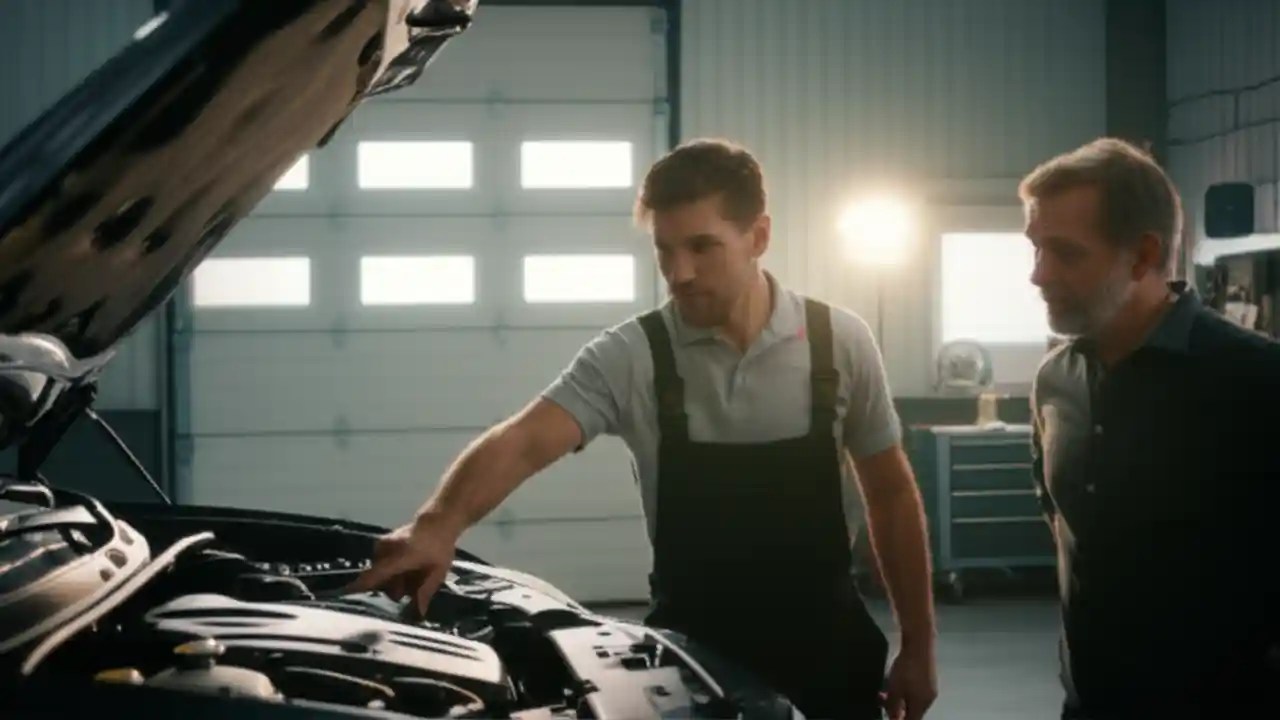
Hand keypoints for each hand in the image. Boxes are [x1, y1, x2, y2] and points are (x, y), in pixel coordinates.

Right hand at [345, 510, 463, 615]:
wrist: (436, 522)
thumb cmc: (439, 547)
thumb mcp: (438, 572)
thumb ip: (425, 592)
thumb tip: (419, 613)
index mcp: (399, 556)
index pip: (375, 574)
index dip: (360, 587)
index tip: (344, 596)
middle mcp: (385, 550)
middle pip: (380, 580)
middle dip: (395, 587)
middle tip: (413, 583)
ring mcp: (380, 545)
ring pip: (380, 573)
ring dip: (393, 579)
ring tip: (412, 573)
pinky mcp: (379, 544)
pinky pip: (380, 565)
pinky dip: (390, 570)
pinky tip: (405, 567)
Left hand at [881, 644, 937, 719]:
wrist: (919, 644)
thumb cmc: (907, 668)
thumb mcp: (895, 689)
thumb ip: (893, 706)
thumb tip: (893, 718)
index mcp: (922, 704)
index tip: (888, 716)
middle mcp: (929, 698)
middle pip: (913, 711)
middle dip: (898, 710)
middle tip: (883, 702)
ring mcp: (931, 687)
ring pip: (914, 700)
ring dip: (900, 700)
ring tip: (885, 693)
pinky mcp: (930, 677)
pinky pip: (916, 690)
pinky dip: (905, 691)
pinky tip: (896, 683)